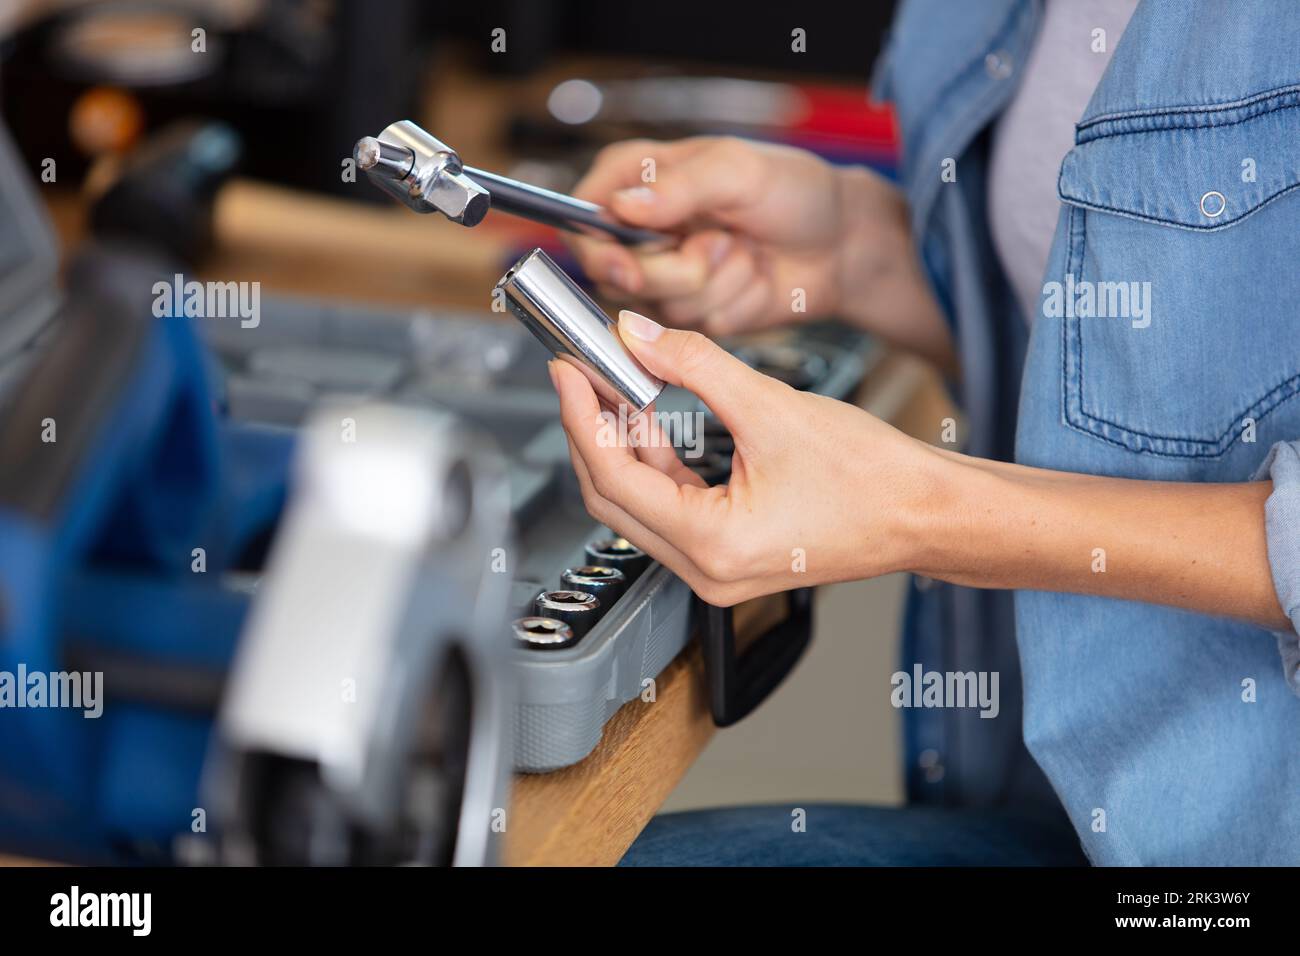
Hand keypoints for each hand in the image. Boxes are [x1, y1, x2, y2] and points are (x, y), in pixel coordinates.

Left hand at [548, 309, 943, 604]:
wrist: (924, 512)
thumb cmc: (873, 479)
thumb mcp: (773, 407)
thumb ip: (695, 366)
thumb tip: (640, 337)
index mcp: (713, 544)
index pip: (613, 477)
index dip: (580, 416)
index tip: (567, 371)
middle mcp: (706, 570)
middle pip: (614, 497)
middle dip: (590, 430)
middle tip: (580, 373)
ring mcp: (716, 568)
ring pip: (639, 503)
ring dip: (621, 444)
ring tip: (613, 385)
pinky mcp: (728, 553)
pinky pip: (671, 507)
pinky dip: (655, 463)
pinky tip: (650, 419)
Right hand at [569, 137, 955, 368]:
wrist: (841, 245)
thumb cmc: (795, 191)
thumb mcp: (738, 171)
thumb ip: (679, 187)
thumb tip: (622, 206)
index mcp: (640, 177)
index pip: (584, 213)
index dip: (597, 245)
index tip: (625, 261)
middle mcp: (643, 229)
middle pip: (614, 272)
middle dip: (676, 267)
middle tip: (720, 241)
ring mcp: (665, 273)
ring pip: (657, 304)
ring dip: (713, 284)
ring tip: (743, 251)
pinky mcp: (690, 311)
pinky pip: (689, 326)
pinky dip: (729, 304)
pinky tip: (750, 279)